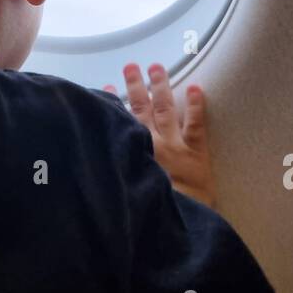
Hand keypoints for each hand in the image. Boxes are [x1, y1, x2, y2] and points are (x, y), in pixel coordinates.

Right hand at [105, 63, 215, 207]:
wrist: (177, 225)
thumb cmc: (149, 211)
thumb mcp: (125, 190)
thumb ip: (115, 172)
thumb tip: (95, 163)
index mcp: (134, 152)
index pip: (122, 121)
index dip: (115, 103)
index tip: (108, 89)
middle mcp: (152, 143)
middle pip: (142, 109)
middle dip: (136, 86)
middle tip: (130, 66)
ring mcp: (176, 146)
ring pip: (166, 109)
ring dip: (161, 87)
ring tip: (156, 67)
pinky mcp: (196, 153)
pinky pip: (196, 124)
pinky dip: (196, 104)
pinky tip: (196, 87)